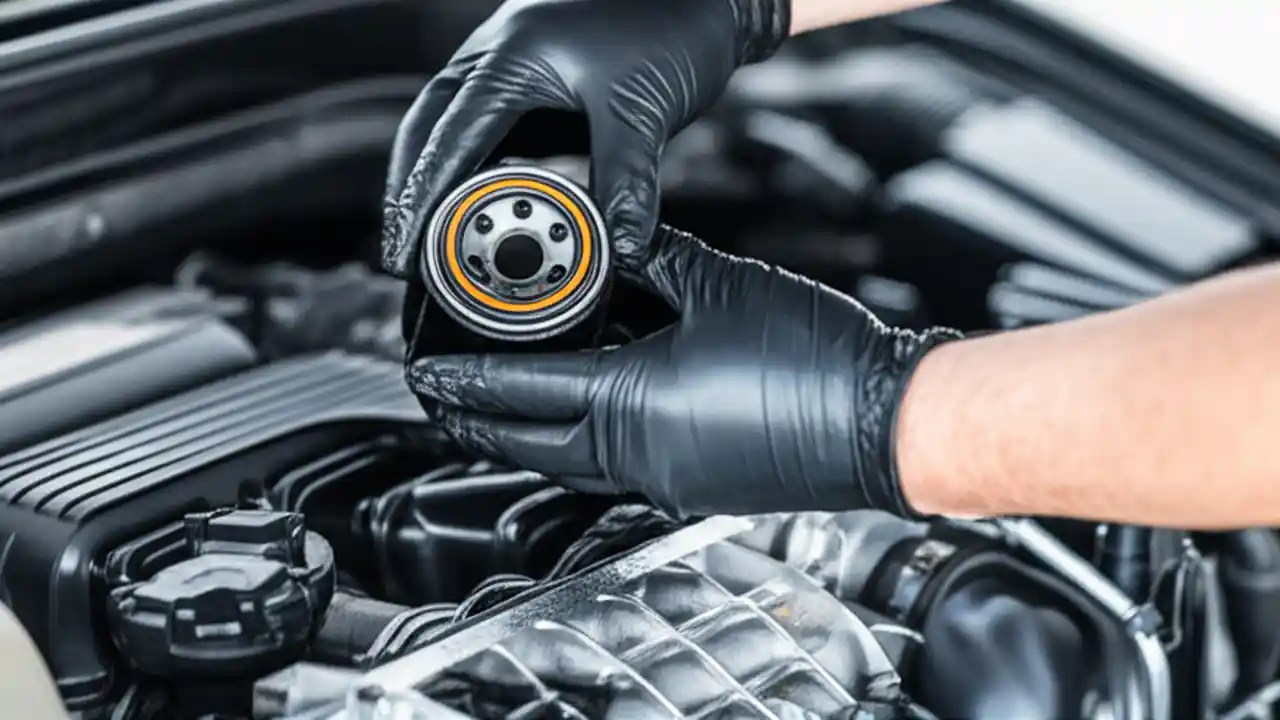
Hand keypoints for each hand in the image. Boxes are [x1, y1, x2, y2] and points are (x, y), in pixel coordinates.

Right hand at [380, 0, 790, 278]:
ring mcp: (508, 61)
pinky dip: (471, 163)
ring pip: (447, 123)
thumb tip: (617, 248)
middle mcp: (495, 55)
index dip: (424, 202)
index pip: (449, 141)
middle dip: (407, 190)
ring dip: (433, 176)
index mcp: (511, 58)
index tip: (407, 252)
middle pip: (425, 128)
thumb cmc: (672, 26)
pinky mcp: (530, 74)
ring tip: (427, 235)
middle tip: (400, 251)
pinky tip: (479, 199)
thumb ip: (625, 183)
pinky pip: (482, 123)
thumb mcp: (643, 111)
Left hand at [409, 227, 960, 518]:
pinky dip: (576, 446)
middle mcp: (637, 456)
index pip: (521, 390)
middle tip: (441, 400)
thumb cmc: (811, 360)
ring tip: (496, 412)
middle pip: (529, 443)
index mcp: (632, 403)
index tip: (426, 370)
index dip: (466, 378)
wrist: (880, 423)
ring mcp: (665, 481)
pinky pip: (610, 471)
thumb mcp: (722, 286)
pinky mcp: (693, 488)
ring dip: (523, 437)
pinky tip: (580, 421)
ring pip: (567, 463)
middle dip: (475, 422)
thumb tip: (621, 241)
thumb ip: (657, 260)